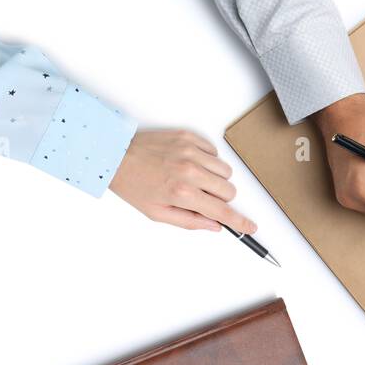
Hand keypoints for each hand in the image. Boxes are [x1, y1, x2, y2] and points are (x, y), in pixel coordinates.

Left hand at [110, 129, 254, 232]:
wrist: (114, 154)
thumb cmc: (132, 183)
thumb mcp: (157, 213)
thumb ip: (189, 222)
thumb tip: (214, 226)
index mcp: (182, 193)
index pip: (222, 211)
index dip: (240, 222)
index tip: (251, 227)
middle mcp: (189, 171)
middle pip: (229, 190)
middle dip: (222, 198)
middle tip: (203, 197)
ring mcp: (190, 151)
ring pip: (226, 171)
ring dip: (217, 178)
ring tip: (196, 179)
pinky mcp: (188, 137)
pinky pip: (214, 152)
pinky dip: (208, 161)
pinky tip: (191, 164)